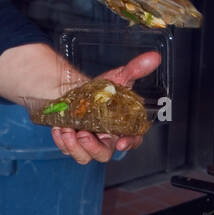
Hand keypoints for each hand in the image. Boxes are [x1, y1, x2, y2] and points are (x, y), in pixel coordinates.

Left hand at [51, 48, 161, 164]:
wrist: (72, 89)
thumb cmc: (97, 89)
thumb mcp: (117, 77)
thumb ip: (136, 70)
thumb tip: (154, 57)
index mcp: (121, 127)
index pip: (132, 140)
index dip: (129, 143)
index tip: (121, 143)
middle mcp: (106, 138)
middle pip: (104, 154)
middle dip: (93, 148)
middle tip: (83, 134)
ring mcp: (88, 143)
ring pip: (85, 157)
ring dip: (74, 146)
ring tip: (66, 129)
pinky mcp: (72, 144)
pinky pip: (68, 150)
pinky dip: (61, 141)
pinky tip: (59, 129)